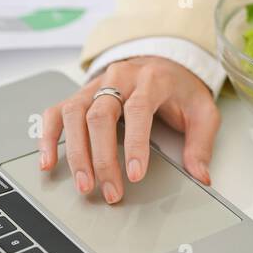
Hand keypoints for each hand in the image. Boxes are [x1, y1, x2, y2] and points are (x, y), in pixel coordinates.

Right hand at [39, 57, 219, 204]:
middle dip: (103, 158)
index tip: (135, 174)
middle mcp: (119, 78)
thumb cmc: (180, 89)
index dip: (135, 143)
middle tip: (111, 191)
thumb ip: (202, 143)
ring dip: (77, 153)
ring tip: (84, 185)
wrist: (165, 62)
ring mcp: (95, 85)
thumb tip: (201, 175)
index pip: (138, 109)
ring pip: (75, 114)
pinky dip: (48, 137)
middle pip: (101, 115)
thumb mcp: (203, 111)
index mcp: (151, 79)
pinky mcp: (80, 95)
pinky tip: (48, 162)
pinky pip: (56, 112)